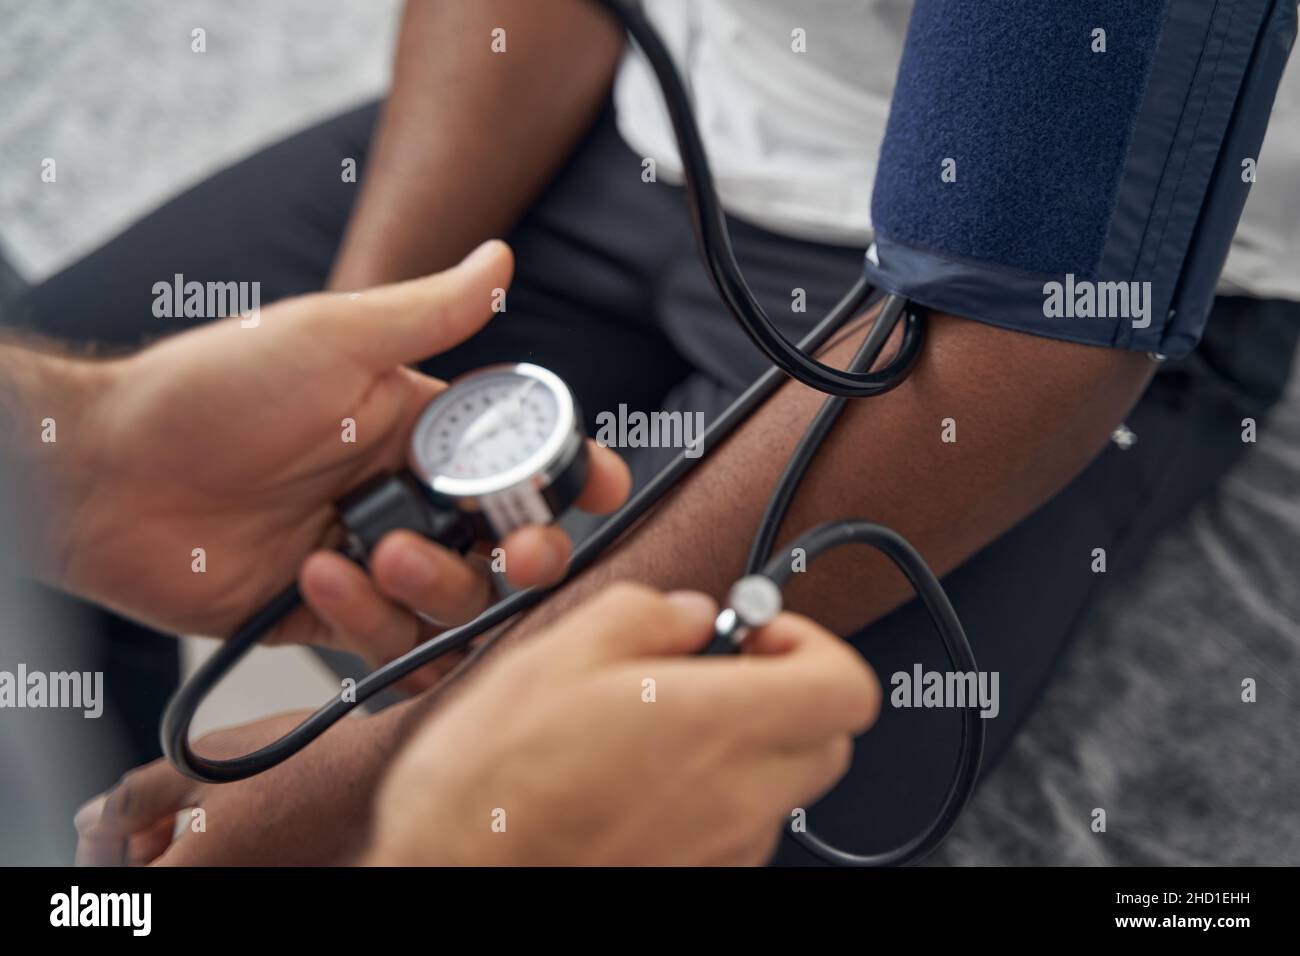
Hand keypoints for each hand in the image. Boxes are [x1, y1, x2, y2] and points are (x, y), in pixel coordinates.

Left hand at [43, 241, 629, 664]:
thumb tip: (500, 258)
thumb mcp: (331, 339)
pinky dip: (369, 624)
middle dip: (527, 553)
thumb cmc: (212, 389)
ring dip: (433, 586)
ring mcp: (373, 559)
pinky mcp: (330, 617)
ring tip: (370, 554)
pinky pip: (393, 646)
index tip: (601, 487)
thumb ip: (429, 312)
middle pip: (509, 544)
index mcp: (419, 426)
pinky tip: (316, 579)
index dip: (571, 473)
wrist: (107, 476)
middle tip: (515, 553)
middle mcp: (407, 495)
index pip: (521, 455)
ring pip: (459, 603)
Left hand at [74, 708, 395, 865]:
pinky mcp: (285, 877)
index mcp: (195, 875)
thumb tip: (98, 815)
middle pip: (157, 885)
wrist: (382, 768)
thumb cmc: (310, 762)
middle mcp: (229, 892)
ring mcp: (259, 886)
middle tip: (156, 808)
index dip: (102, 852)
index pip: (118, 888)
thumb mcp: (202, 758)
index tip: (109, 825)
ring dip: (185, 847)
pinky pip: (236, 870)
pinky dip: (224, 850)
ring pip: (198, 874)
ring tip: (203, 802)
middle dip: (143, 848)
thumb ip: (136, 794)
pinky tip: (238, 813)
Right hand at [365, 583, 880, 865]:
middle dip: (784, 694)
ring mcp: (722, 851)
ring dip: (743, 750)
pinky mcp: (697, 883)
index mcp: (718, 725)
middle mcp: (737, 797)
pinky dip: (709, 800)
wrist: (452, 880)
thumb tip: (685, 612)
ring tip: (658, 731)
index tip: (757, 634)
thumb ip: (645, 613)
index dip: (810, 644)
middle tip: (716, 674)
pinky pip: (735, 832)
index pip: (848, 686)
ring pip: (780, 787)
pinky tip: (639, 784)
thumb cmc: (492, 787)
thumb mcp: (558, 653)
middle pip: (826, 738)